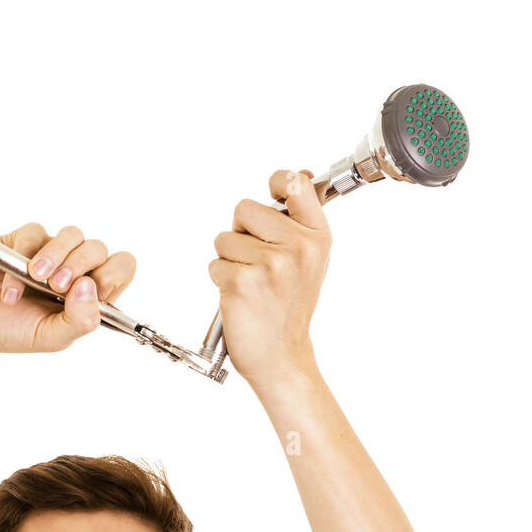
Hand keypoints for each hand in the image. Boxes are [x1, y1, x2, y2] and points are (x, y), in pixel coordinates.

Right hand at [0, 222, 136, 359]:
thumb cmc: (13, 333)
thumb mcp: (51, 337)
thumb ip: (79, 320)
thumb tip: (91, 287)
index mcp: (90, 293)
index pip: (121, 267)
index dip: (113, 273)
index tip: (92, 290)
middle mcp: (74, 268)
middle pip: (97, 247)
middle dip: (79, 265)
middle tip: (57, 287)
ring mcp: (49, 251)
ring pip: (71, 234)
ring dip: (55, 256)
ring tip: (35, 279)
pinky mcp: (22, 239)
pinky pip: (33, 233)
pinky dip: (21, 260)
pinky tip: (9, 289)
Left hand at [208, 170, 331, 386]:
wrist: (281, 356)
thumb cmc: (290, 308)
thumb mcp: (309, 261)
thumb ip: (300, 220)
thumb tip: (299, 175)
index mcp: (317, 237)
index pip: (295, 183)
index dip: (277, 183)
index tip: (272, 198)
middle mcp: (298, 248)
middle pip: (244, 209)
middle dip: (242, 233)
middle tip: (258, 264)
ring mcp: (270, 265)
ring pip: (224, 238)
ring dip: (229, 260)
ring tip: (250, 284)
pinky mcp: (242, 282)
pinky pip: (214, 264)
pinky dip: (220, 281)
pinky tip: (240, 298)